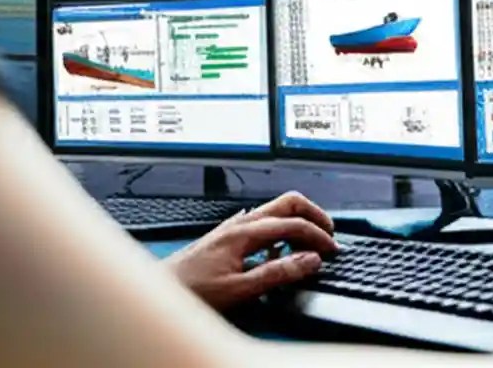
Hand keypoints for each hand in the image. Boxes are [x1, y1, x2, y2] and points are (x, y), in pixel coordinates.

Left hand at [165, 191, 338, 310]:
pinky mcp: (230, 235)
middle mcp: (240, 222)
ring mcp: (234, 226)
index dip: (318, 236)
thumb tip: (310, 260)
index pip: (293, 223)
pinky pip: (265, 222)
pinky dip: (283, 230)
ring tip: (312, 241)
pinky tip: (282, 251)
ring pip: (277, 210)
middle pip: (288, 202)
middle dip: (314, 214)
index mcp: (245, 232)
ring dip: (299, 221)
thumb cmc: (192, 290)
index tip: (332, 250)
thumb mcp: (240, 288)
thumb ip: (278, 273)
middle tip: (329, 234)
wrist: (160, 290)